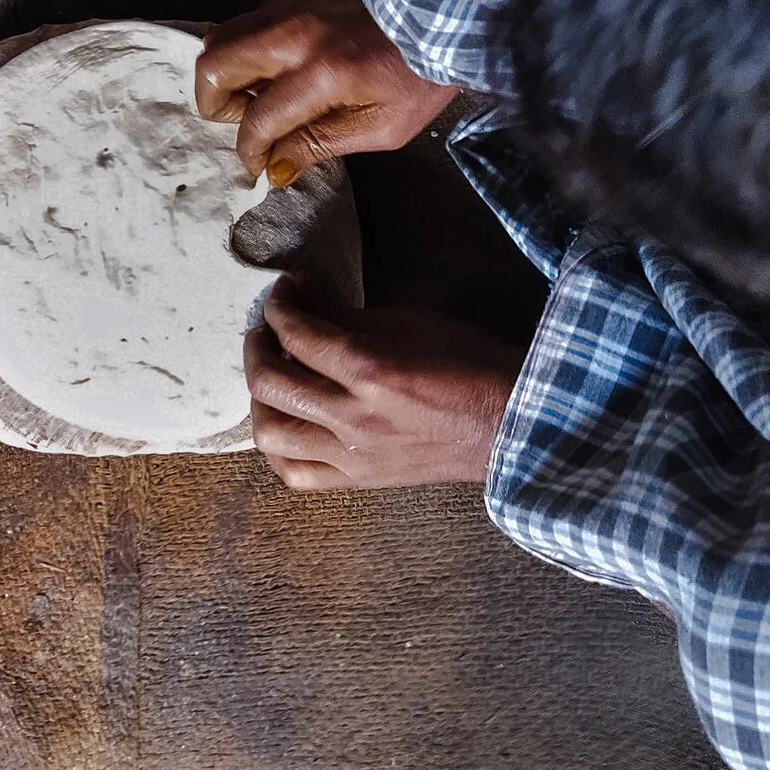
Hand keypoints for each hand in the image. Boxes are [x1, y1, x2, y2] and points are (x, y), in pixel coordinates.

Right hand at [194, 0, 457, 183]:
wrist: (448, 0)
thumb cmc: (422, 71)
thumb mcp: (384, 126)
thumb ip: (321, 144)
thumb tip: (275, 168)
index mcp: (320, 74)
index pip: (256, 119)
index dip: (250, 150)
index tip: (258, 162)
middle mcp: (293, 34)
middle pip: (213, 64)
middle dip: (215, 102)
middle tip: (245, 118)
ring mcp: (290, 4)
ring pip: (222, 36)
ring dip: (229, 72)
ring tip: (263, 92)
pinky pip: (251, 20)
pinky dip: (252, 48)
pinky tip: (283, 65)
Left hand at [245, 279, 521, 489]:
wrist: (512, 424)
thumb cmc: (469, 364)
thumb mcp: (411, 322)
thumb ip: (348, 315)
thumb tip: (304, 292)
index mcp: (370, 371)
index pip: (298, 335)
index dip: (281, 306)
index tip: (285, 290)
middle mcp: (353, 418)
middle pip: (271, 383)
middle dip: (257, 346)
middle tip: (268, 328)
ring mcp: (353, 455)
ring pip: (271, 434)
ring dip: (260, 399)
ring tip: (271, 376)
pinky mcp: (359, 480)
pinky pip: (296, 474)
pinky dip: (277, 450)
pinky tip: (284, 423)